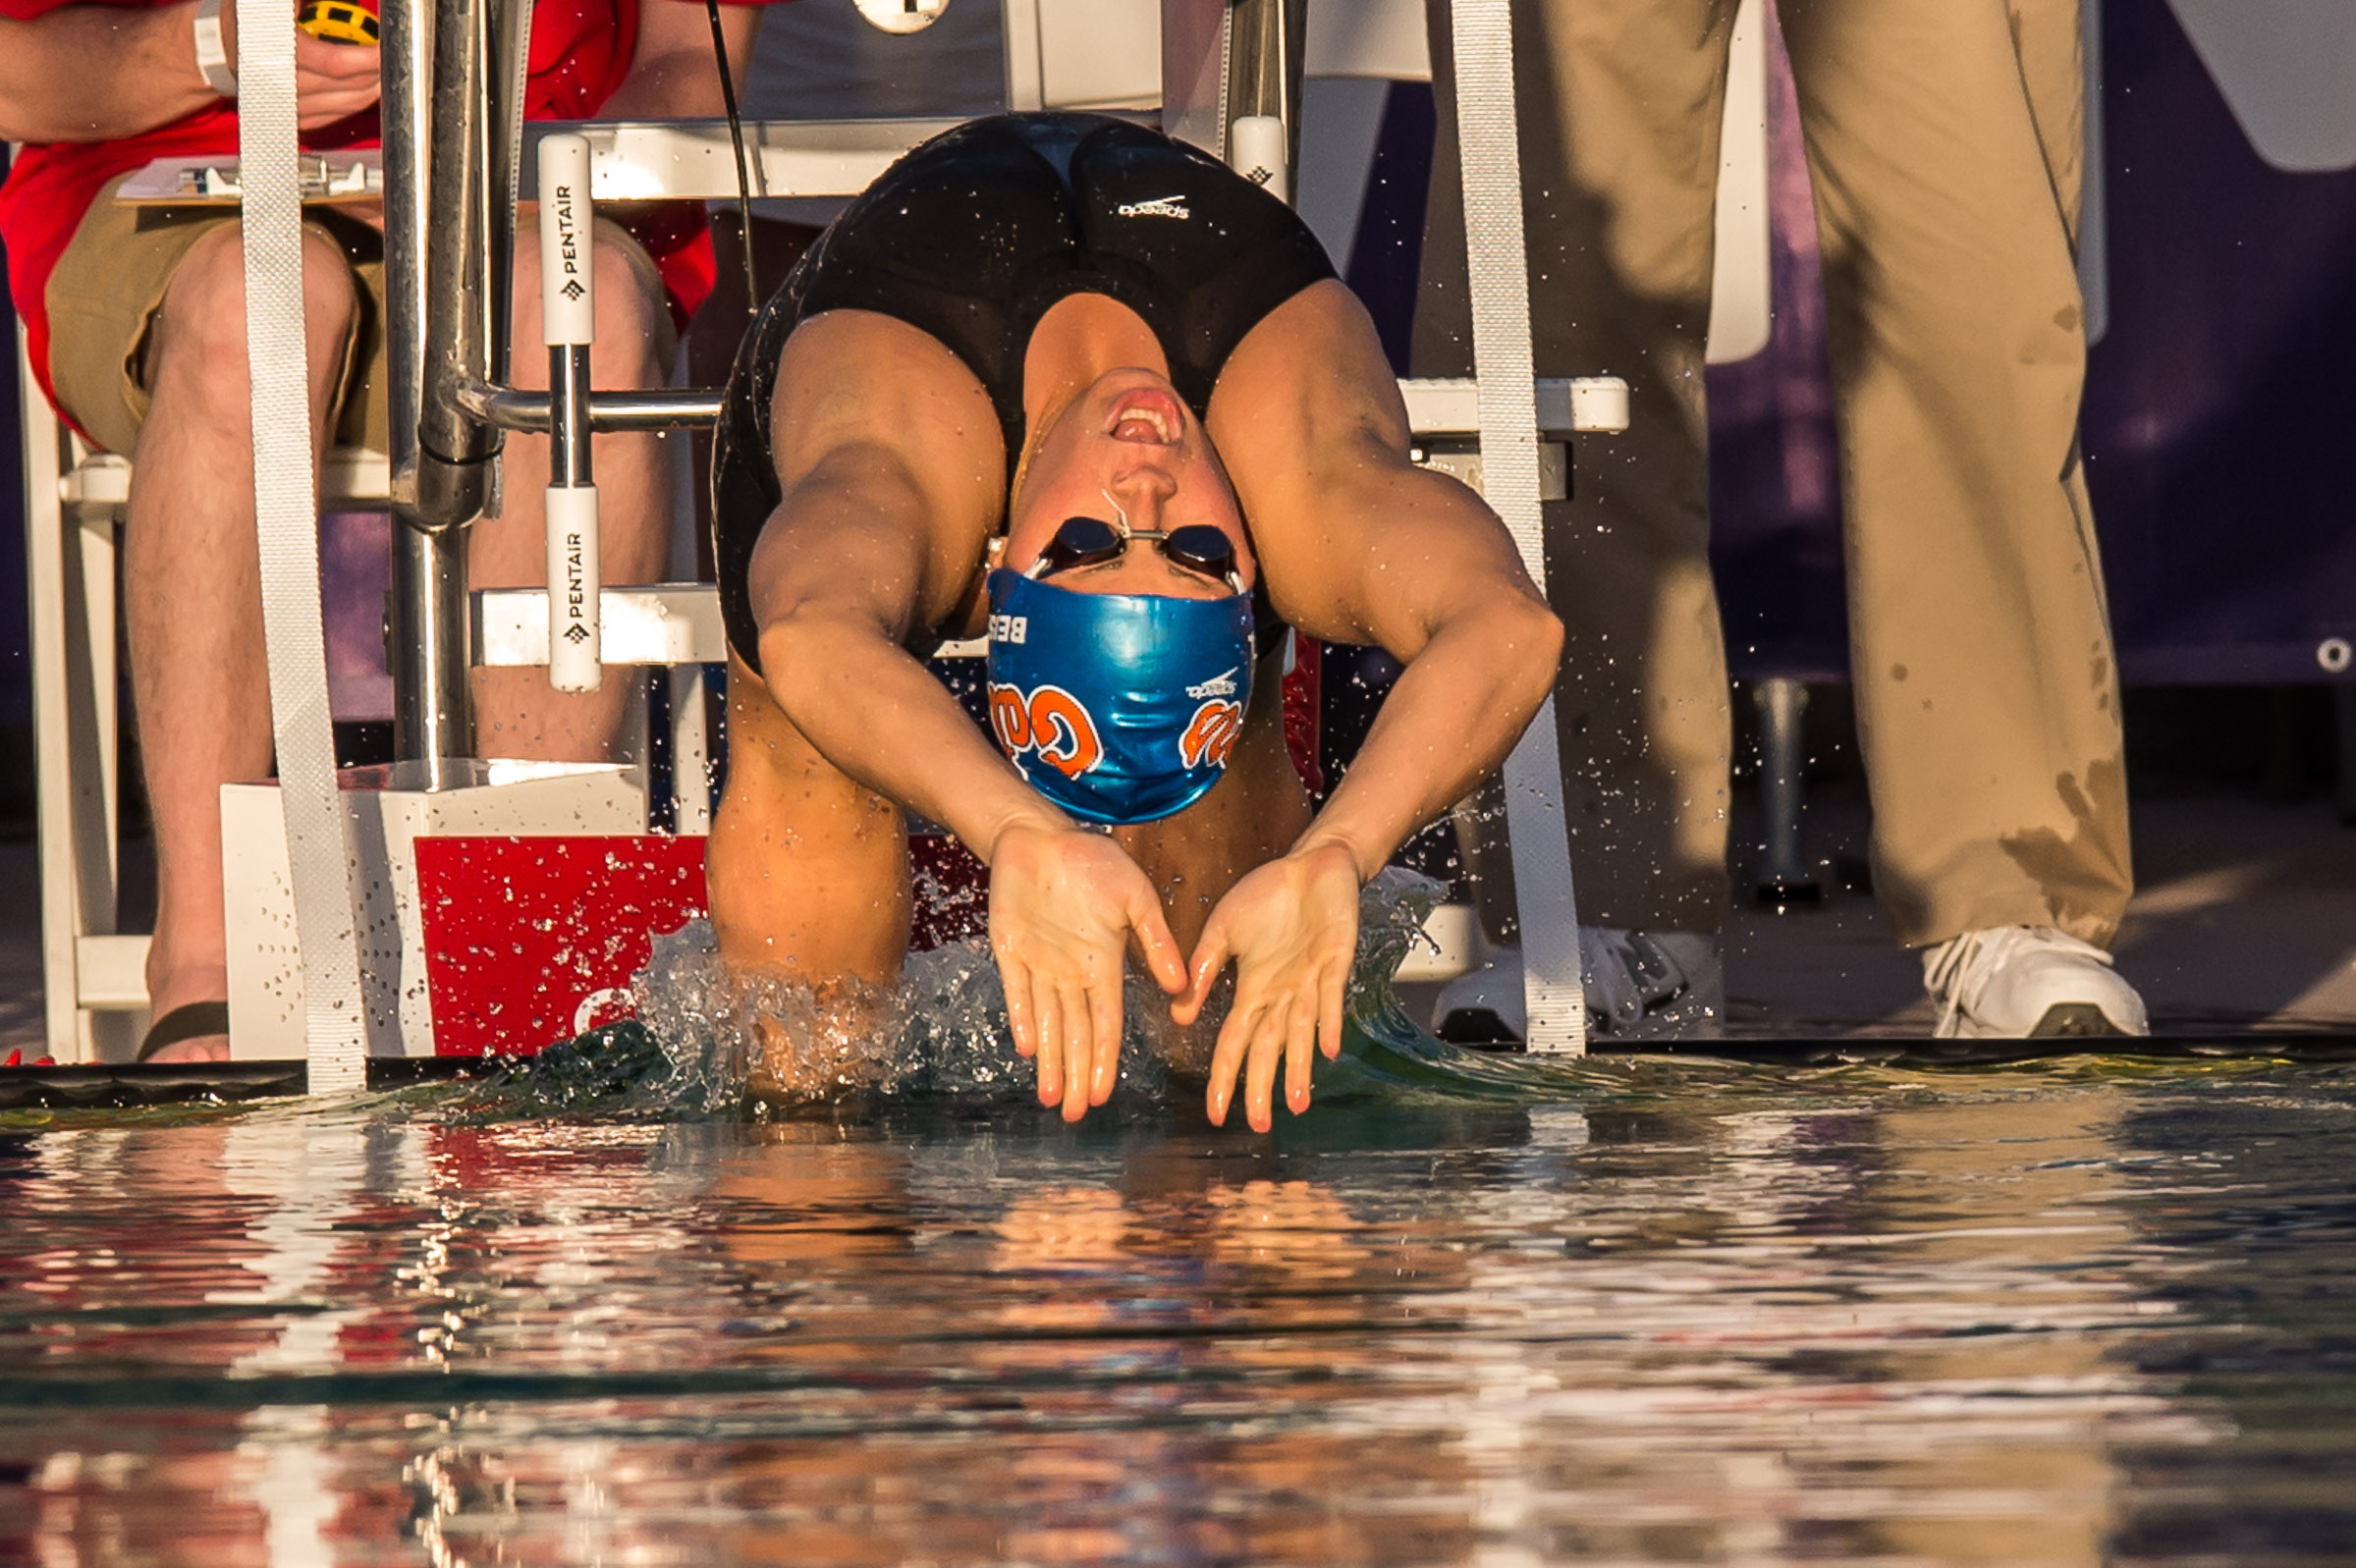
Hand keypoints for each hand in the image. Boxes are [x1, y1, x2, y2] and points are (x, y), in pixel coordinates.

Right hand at [212, 0, 384, 127]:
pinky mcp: (296, 117)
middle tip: (393, 59)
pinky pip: (335, 117)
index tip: (385, 50)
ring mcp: (289, 104)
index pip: (334, 62)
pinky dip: (354, 104)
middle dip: (375, 73)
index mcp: (278, 48)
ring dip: (370, 90)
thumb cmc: (251, 16)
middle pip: (346, 85)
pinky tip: (366, 90)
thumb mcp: (275, 2)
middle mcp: (283, 81)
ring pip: (345, 104)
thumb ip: (309, 2)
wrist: (221, 43)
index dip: (366, 58)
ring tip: (383, 73)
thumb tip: (336, 2)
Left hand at [987, 823, 1187, 1121]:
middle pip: (1077, 1035)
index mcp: (1106, 965)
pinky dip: (1022, 1020)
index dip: (1106, 1060)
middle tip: (1076, 1116)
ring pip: (1047, 1025)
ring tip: (1053, 1100)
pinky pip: (1017, 994)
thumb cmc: (1096, 862)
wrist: (1042, 835)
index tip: (1106, 1094)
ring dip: (1050, 1062)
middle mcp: (1073, 974)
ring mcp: (1040, 965)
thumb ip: (1155, 940)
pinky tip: (1028, 1049)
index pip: (1108, 1023)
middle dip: (1077, 1075)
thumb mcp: (1136, 897)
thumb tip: (1179, 985)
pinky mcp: (1010, 952)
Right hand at [1172, 840, 1360, 1132]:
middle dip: (1263, 1088)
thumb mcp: (1222, 931)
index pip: (1233, 1043)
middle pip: (1269, 1049)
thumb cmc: (1266, 895)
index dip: (1224, 1078)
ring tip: (1296, 1105)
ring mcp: (1310, 982)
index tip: (1215, 1114)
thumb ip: (1203, 972)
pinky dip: (1330, 1023)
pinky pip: (1331, 999)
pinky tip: (1328, 1049)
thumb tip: (1179, 1016)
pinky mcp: (1335, 963)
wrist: (1311, 865)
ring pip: (1302, 1035)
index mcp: (1252, 989)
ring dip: (1299, 1069)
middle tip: (1260, 1126)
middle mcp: (1281, 994)